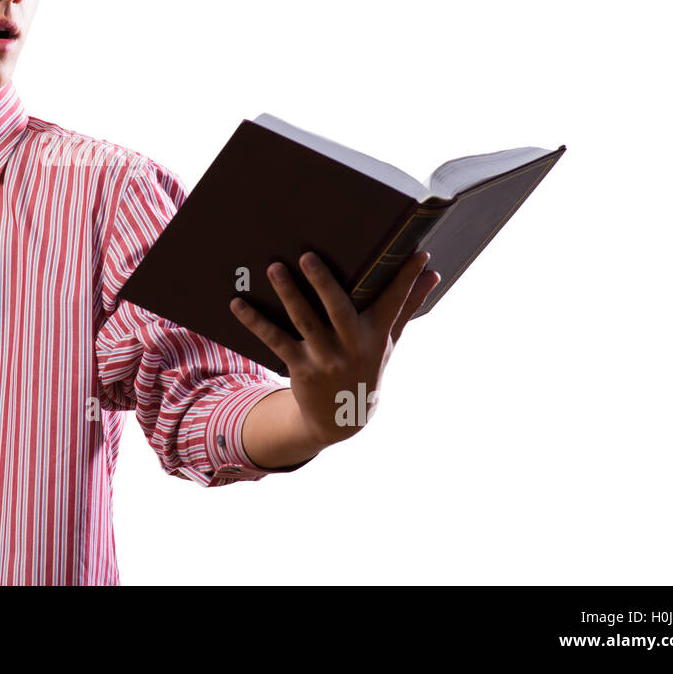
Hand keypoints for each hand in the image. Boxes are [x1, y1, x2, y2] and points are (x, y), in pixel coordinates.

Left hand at [229, 250, 439, 450]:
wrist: (343, 419)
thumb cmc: (366, 367)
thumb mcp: (389, 340)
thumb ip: (406, 306)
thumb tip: (434, 274)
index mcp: (376, 335)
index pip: (395, 303)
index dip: (408, 279)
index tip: (418, 254)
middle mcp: (352, 346)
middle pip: (339, 310)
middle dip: (325, 283)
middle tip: (308, 256)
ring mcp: (325, 358)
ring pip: (304, 321)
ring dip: (288, 294)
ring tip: (274, 268)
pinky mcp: (300, 367)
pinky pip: (275, 340)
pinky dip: (255, 322)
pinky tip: (238, 303)